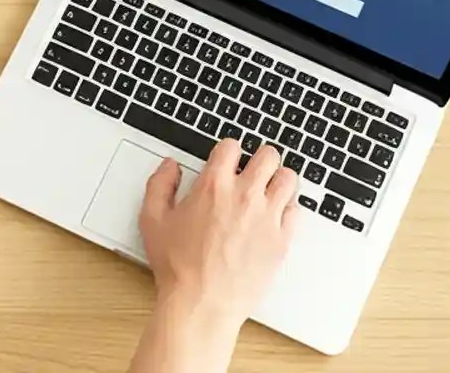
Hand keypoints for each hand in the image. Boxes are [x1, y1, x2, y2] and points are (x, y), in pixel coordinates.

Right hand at [139, 141, 298, 331]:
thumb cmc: (179, 267)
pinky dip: (288, 209)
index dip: (229, 150)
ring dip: (278, 180)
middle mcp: (244, 196)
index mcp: (213, 186)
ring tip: (268, 190)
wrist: (202, 303)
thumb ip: (159, 185)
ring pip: (288, 179)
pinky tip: (275, 216)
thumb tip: (169, 167)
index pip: (232, 146)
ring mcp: (267, 217)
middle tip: (253, 170)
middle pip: (268, 156)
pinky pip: (296, 211)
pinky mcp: (281, 239)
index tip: (227, 160)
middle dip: (260, 159)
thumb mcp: (153, 220)